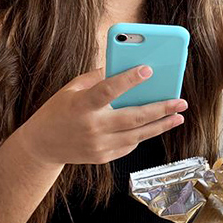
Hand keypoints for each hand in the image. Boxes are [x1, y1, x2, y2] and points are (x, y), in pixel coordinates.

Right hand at [20, 65, 186, 165]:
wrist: (42, 146)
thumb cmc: (58, 110)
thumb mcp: (71, 88)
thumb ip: (97, 77)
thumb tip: (123, 64)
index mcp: (82, 105)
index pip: (108, 91)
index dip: (129, 80)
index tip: (148, 70)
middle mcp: (92, 127)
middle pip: (133, 117)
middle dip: (161, 109)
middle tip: (180, 102)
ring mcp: (98, 145)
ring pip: (138, 135)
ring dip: (161, 126)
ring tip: (178, 116)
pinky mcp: (103, 157)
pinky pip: (130, 145)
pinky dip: (143, 134)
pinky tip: (155, 126)